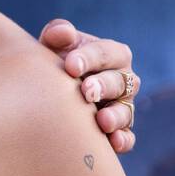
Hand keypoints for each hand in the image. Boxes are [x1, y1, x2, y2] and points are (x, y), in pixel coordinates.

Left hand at [38, 19, 137, 153]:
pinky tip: (111, 143)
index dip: (90, 58)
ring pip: (126, 111)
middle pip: (119, 82)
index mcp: (111, 54)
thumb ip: (58, 34)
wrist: (47, 91)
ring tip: (101, 121)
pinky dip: (122, 140)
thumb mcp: (54, 45)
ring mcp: (122, 106)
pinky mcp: (117, 131)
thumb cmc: (55, 63)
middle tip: (86, 92)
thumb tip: (62, 32)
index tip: (70, 65)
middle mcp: (122, 80)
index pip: (107, 53)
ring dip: (115, 116)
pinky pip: (127, 137)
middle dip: (103, 86)